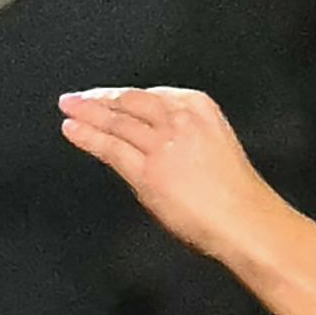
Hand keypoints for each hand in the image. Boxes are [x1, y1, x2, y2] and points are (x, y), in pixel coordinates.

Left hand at [58, 87, 290, 265]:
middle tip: (76, 98)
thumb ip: (181, 134)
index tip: (106, 95)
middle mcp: (178, 119)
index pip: (149, 95)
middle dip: (99, 99)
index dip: (121, 95)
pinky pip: (110, 147)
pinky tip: (72, 130)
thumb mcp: (212, 144)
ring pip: (115, 121)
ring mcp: (161, 143)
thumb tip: (147, 138)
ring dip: (86, 113)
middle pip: (128, 102)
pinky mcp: (147, 171)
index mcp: (198, 106)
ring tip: (68, 108)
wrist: (246, 219)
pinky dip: (87, 137)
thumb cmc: (235, 192)